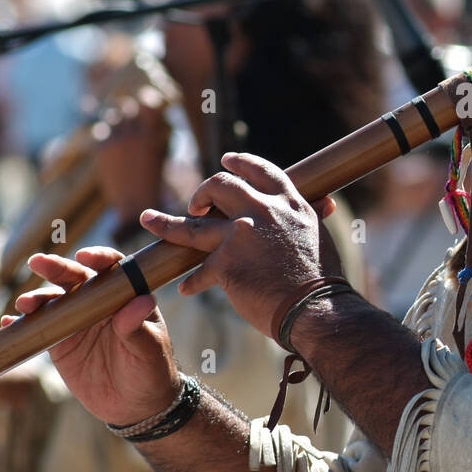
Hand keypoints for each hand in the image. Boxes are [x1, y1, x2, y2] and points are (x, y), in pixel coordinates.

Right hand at [8, 246, 178, 425]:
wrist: (134, 405)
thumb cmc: (151, 370)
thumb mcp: (149, 350)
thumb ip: (139, 327)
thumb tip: (141, 300)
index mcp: (126, 296)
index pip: (114, 269)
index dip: (100, 258)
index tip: (86, 257)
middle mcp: (99, 303)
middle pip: (77, 278)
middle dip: (57, 268)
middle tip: (39, 263)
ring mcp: (76, 321)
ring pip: (54, 302)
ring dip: (37, 299)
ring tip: (25, 304)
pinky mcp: (59, 343)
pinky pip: (38, 330)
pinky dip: (21, 325)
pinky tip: (9, 323)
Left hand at [93, 91, 170, 225]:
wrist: (134, 200)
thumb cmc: (153, 177)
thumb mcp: (161, 151)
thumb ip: (156, 130)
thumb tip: (153, 111)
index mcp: (150, 134)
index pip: (147, 103)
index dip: (147, 99)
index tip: (146, 102)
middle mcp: (131, 133)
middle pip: (127, 108)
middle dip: (131, 111)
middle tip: (132, 116)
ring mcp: (114, 140)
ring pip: (112, 117)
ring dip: (117, 120)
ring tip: (121, 131)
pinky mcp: (100, 149)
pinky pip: (100, 131)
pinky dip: (105, 134)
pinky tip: (111, 142)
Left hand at [139, 152, 341, 338]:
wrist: (315, 308)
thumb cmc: (320, 279)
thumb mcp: (319, 235)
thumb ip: (308, 216)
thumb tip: (322, 201)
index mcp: (288, 204)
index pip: (260, 171)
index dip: (240, 164)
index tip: (226, 162)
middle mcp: (263, 211)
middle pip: (220, 186)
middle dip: (202, 192)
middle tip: (195, 204)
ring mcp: (241, 234)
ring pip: (192, 225)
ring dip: (166, 223)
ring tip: (149, 220)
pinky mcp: (226, 262)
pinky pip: (200, 270)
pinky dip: (193, 282)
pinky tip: (187, 289)